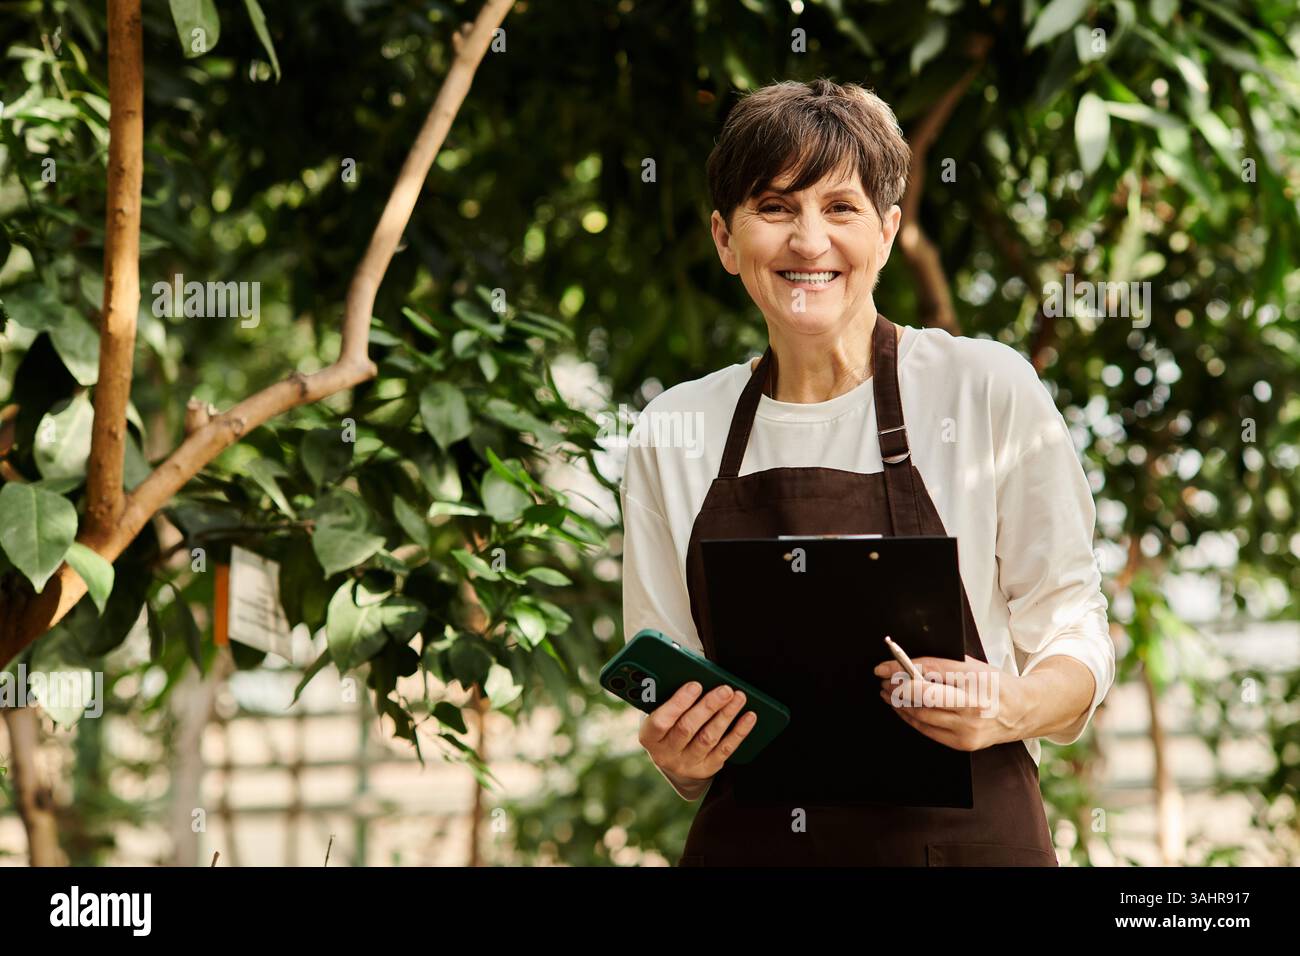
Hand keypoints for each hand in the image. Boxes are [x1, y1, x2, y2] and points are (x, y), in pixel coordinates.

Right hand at [639, 682, 757, 789]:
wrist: (673, 760)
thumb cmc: (667, 726)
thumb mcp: (659, 713)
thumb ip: (667, 697)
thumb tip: (693, 675)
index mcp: (649, 736)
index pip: (660, 721)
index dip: (678, 703)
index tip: (696, 684)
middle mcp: (666, 754)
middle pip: (687, 728)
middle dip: (708, 706)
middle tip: (725, 690)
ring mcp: (686, 763)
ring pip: (708, 738)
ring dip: (726, 715)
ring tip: (738, 697)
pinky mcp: (706, 769)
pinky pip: (725, 749)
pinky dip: (739, 732)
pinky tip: (748, 716)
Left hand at [873, 654, 1027, 750]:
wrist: (1022, 710)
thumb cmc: (995, 684)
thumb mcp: (973, 666)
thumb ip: (943, 666)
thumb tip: (906, 665)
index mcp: (974, 679)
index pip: (928, 671)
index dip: (900, 668)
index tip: (883, 667)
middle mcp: (971, 705)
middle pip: (922, 696)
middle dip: (896, 688)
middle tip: (883, 681)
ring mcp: (967, 728)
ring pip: (921, 715)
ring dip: (899, 703)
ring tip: (888, 693)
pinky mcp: (963, 743)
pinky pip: (927, 730)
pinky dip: (911, 718)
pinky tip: (902, 709)